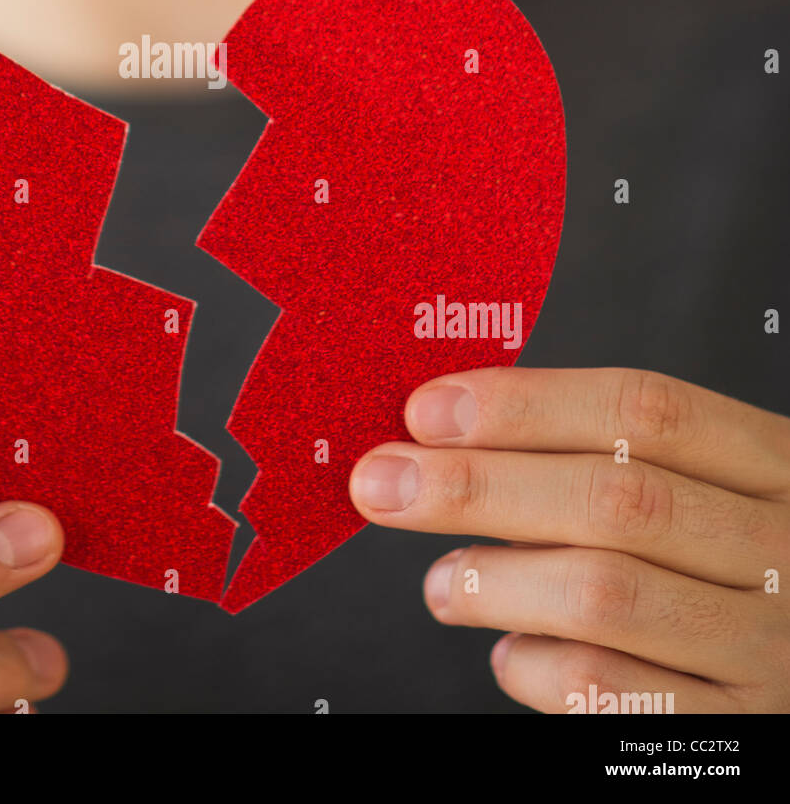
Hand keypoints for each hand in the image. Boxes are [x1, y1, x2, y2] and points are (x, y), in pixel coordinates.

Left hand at [349, 367, 789, 712]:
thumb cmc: (734, 556)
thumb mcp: (710, 484)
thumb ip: (606, 453)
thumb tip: (446, 430)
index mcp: (773, 464)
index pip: (644, 408)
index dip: (523, 404)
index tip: (426, 411)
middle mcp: (781, 548)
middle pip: (613, 498)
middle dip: (477, 486)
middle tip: (382, 483)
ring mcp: (767, 646)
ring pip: (605, 595)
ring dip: (495, 580)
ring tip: (443, 583)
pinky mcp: (739, 729)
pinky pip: (615, 694)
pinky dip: (540, 667)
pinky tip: (511, 651)